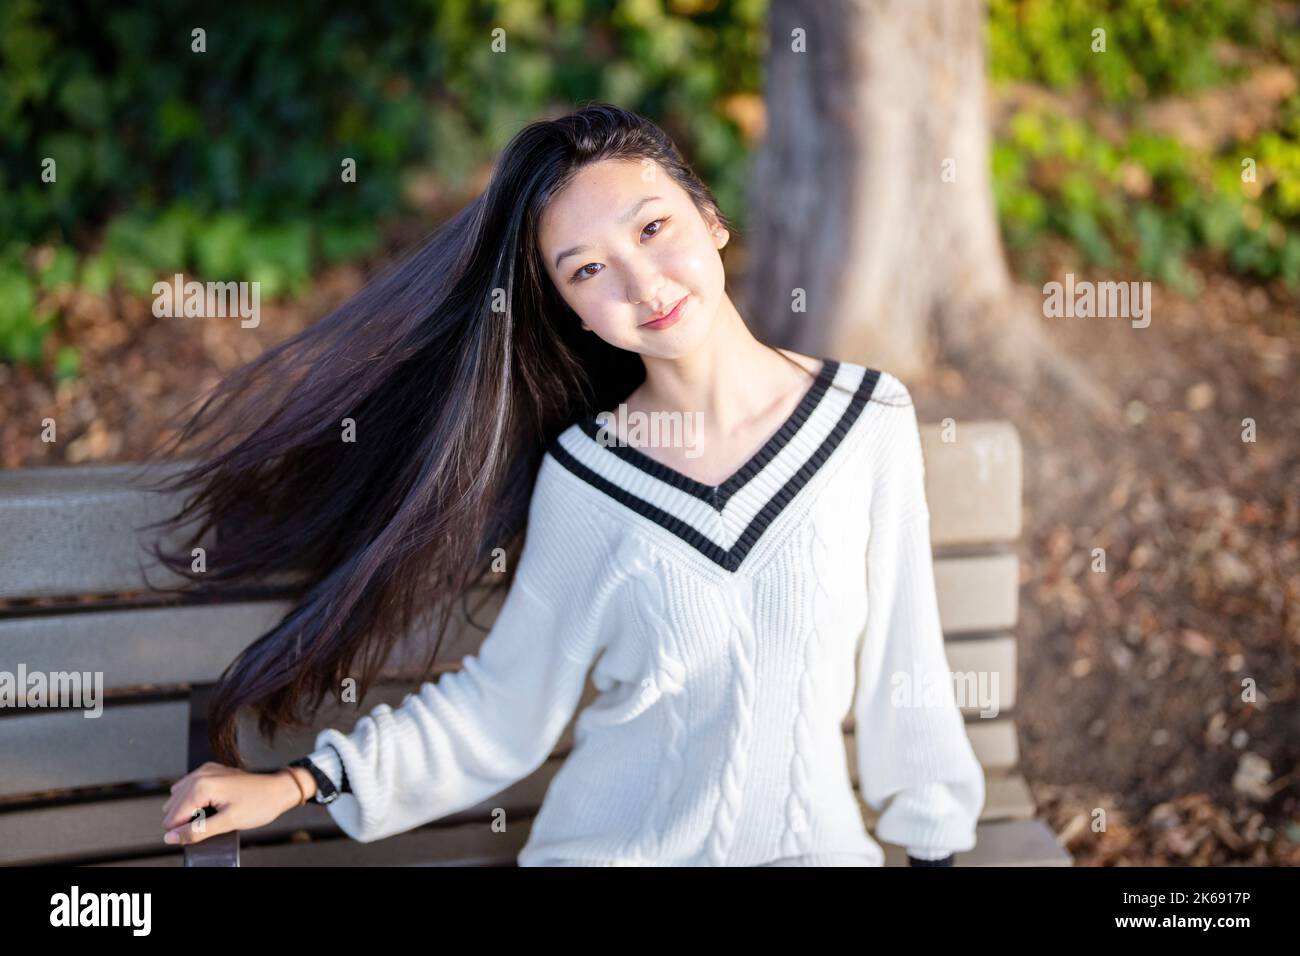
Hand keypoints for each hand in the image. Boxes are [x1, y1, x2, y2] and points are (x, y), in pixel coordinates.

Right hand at [161, 761, 305, 845]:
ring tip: (210, 817)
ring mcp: (205, 771)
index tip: (197, 836)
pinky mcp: (211, 771)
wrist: (279, 790)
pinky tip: (209, 807)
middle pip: (173, 806)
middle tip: (208, 826)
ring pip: (179, 797)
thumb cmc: (259, 804)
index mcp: (201, 786)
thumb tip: (171, 838)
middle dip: (185, 820)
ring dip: (188, 811)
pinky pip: (190, 788)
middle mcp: (200, 775)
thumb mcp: (227, 823)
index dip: (182, 831)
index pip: (173, 816)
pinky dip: (194, 800)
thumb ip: (196, 831)